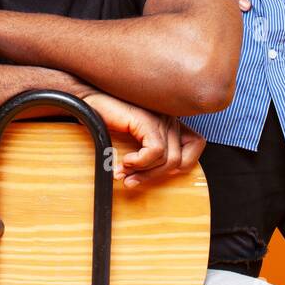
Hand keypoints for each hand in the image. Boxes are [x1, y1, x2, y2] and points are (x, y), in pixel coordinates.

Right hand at [80, 89, 206, 186]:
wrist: (88, 102)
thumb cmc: (107, 121)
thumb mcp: (134, 141)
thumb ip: (149, 153)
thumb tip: (154, 177)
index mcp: (170, 123)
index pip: (197, 145)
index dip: (182, 164)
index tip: (155, 172)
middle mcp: (169, 119)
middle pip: (181, 160)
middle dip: (155, 177)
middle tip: (132, 181)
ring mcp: (160, 119)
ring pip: (168, 160)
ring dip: (143, 173)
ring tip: (123, 172)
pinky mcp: (148, 120)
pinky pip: (155, 152)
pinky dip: (139, 163)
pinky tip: (124, 161)